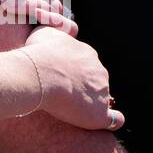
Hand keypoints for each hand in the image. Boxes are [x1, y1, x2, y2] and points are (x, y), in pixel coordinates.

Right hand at [23, 7, 122, 131]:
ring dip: (89, 102)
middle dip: (82, 86)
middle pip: (95, 80)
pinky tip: (105, 121)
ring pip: (101, 98)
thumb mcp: (44, 32)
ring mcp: (102, 92)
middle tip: (63, 93)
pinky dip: (112, 120)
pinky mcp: (99, 113)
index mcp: (87, 54)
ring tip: (70, 109)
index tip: (60, 76)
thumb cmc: (38, 53)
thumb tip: (56, 32)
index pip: (85, 64)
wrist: (39, 74)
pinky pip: (114, 119)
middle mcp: (100, 71)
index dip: (73, 71)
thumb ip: (55, 32)